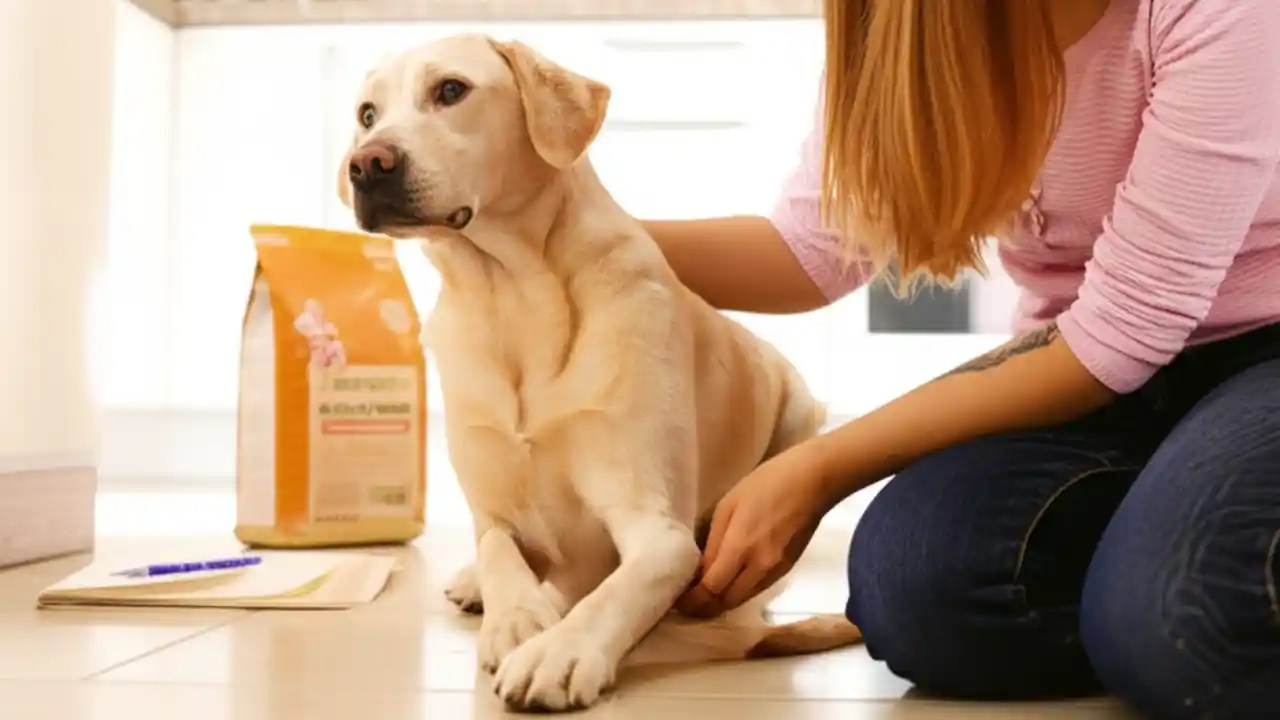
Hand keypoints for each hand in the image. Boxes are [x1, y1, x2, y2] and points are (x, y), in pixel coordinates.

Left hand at [676, 439, 833, 617]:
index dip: (692, 601)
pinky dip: (739, 592)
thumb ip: (714, 541)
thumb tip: (701, 568)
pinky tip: (729, 583)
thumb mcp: (728, 506)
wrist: (813, 481)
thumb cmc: (765, 484)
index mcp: (740, 548)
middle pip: (727, 602)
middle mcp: (759, 567)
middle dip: (704, 608)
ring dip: (722, 602)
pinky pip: (757, 589)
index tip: (677, 602)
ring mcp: (776, 571)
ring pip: (743, 599)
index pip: (711, 589)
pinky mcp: (787, 569)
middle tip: (686, 604)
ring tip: (703, 597)